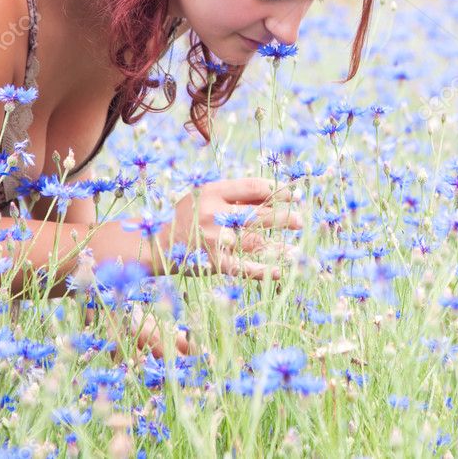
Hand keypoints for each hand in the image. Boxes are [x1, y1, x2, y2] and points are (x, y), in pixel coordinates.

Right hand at [154, 177, 303, 280]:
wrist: (157, 243)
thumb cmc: (190, 215)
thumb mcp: (206, 195)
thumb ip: (236, 194)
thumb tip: (277, 192)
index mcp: (213, 192)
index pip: (253, 187)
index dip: (277, 191)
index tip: (293, 196)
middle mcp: (213, 214)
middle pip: (257, 214)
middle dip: (283, 218)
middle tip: (300, 222)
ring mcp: (213, 239)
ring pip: (254, 242)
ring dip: (277, 247)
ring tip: (295, 251)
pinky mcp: (212, 262)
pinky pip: (242, 267)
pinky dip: (262, 270)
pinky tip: (280, 271)